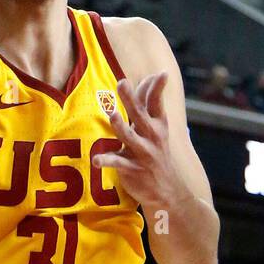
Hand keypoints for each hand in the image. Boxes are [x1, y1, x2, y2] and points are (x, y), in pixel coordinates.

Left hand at [92, 73, 186, 210]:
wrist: (168, 190)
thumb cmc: (157, 151)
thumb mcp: (158, 128)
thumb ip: (150, 104)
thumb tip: (150, 76)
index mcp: (158, 124)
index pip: (156, 102)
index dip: (158, 87)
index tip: (162, 74)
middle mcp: (152, 136)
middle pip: (140, 114)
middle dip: (130, 98)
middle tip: (122, 82)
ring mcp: (142, 152)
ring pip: (130, 136)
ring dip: (120, 126)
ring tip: (113, 115)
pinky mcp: (132, 169)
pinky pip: (118, 164)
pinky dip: (106, 161)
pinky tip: (95, 160)